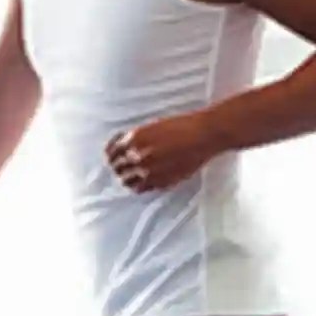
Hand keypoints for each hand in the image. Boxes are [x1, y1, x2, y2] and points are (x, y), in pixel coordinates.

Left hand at [106, 113, 222, 192]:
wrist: (203, 135)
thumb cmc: (182, 126)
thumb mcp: (153, 126)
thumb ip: (136, 138)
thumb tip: (124, 147)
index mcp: (135, 138)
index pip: (111, 152)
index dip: (111, 154)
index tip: (113, 155)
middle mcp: (139, 155)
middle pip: (117, 167)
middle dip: (119, 166)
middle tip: (122, 167)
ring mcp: (149, 171)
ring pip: (126, 181)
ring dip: (127, 178)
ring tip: (132, 176)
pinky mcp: (161, 182)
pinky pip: (142, 189)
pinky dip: (140, 186)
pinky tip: (143, 181)